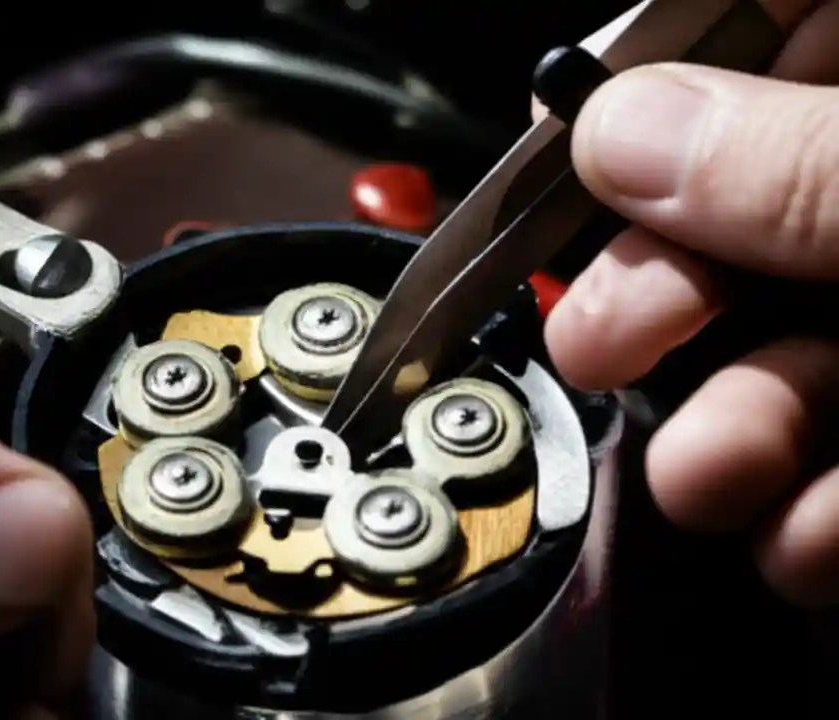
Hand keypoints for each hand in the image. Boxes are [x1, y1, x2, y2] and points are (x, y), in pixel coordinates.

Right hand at [538, 1, 838, 604]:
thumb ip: (804, 165)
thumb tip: (620, 137)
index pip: (754, 15)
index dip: (645, 64)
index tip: (561, 133)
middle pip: (748, 187)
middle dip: (663, 285)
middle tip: (599, 333)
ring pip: (797, 334)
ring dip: (732, 423)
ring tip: (706, 471)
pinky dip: (814, 503)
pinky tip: (797, 533)